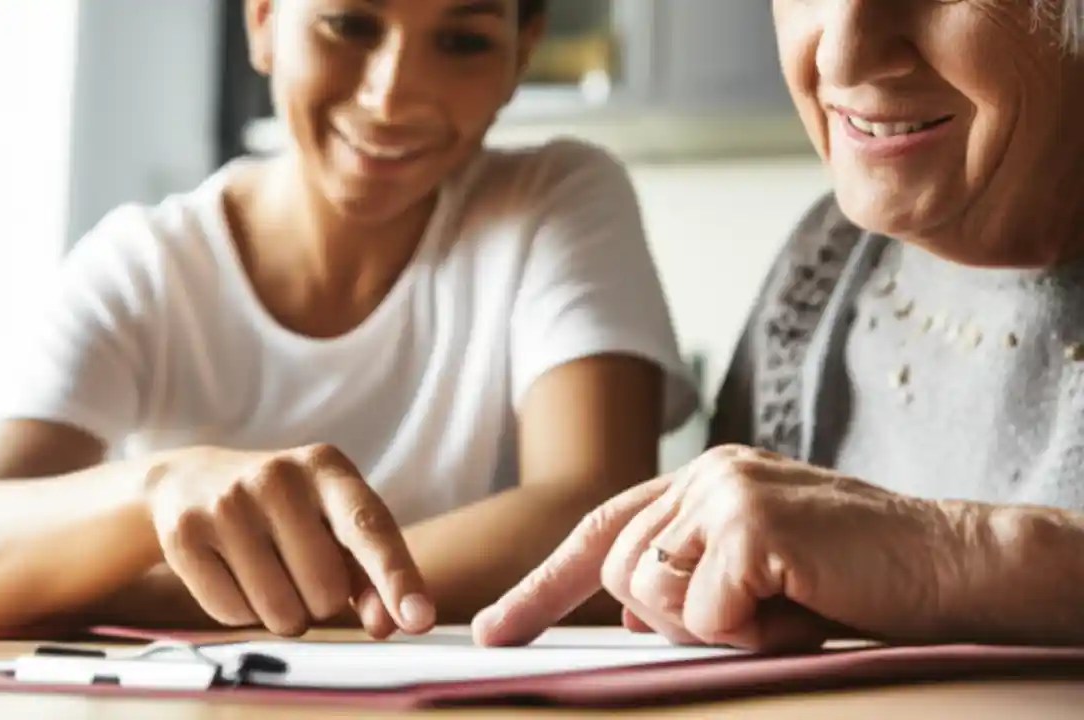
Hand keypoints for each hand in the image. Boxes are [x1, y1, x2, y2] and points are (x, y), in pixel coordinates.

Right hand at [146, 443, 433, 637]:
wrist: (189, 482)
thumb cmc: (286, 513)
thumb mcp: (333, 522)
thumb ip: (371, 575)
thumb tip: (390, 623)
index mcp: (327, 467)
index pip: (370, 528)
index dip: (397, 578)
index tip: (418, 619)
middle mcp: (277, 478)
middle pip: (326, 590)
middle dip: (321, 602)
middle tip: (299, 569)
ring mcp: (227, 504)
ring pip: (281, 612)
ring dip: (284, 613)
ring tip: (267, 571)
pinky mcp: (185, 535)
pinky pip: (235, 615)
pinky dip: (242, 610)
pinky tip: (232, 571)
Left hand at [473, 445, 965, 650]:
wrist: (947, 564)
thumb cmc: (852, 577)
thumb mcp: (754, 575)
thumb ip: (689, 577)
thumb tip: (625, 615)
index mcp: (700, 480)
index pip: (600, 531)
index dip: (542, 586)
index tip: (495, 633)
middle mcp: (704, 472)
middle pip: (618, 571)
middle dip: (671, 619)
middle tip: (754, 615)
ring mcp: (725, 489)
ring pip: (647, 592)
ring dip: (711, 626)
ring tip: (779, 607)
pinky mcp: (750, 521)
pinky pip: (702, 615)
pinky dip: (746, 633)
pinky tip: (797, 608)